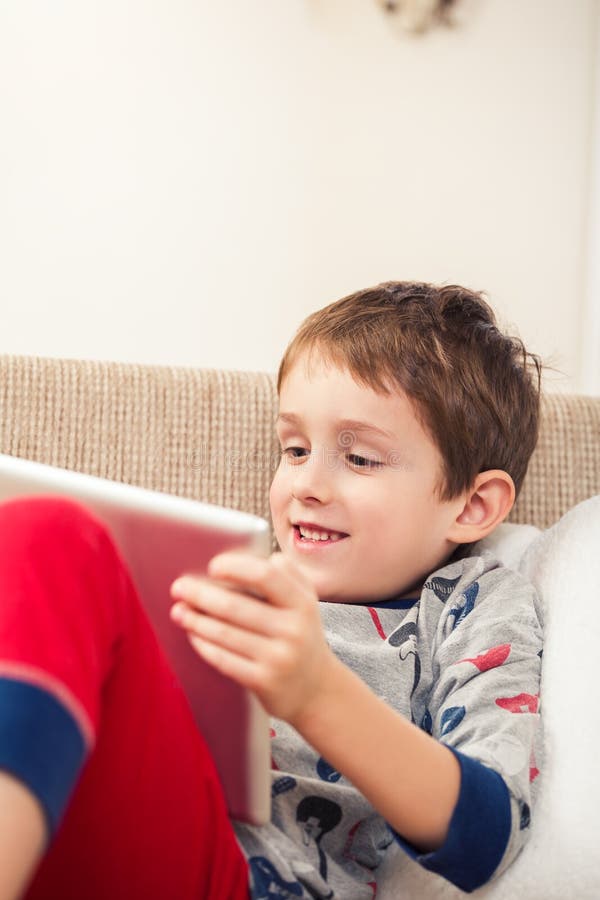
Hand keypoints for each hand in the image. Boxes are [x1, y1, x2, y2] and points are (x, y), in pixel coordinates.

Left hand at [170, 551, 334, 723]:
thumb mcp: (305, 601)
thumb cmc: (301, 634)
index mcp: (302, 603)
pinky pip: (225, 660)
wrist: (316, 688)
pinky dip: (203, 645)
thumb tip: (252, 556)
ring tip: (178, 611)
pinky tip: (193, 635)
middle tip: (179, 587)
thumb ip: (287, 573)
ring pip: (226, 634)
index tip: (213, 566)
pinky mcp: (264, 682)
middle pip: (236, 606)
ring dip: (196, 620)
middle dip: (201, 595)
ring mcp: (279, 658)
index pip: (266, 576)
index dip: (236, 568)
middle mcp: (293, 630)